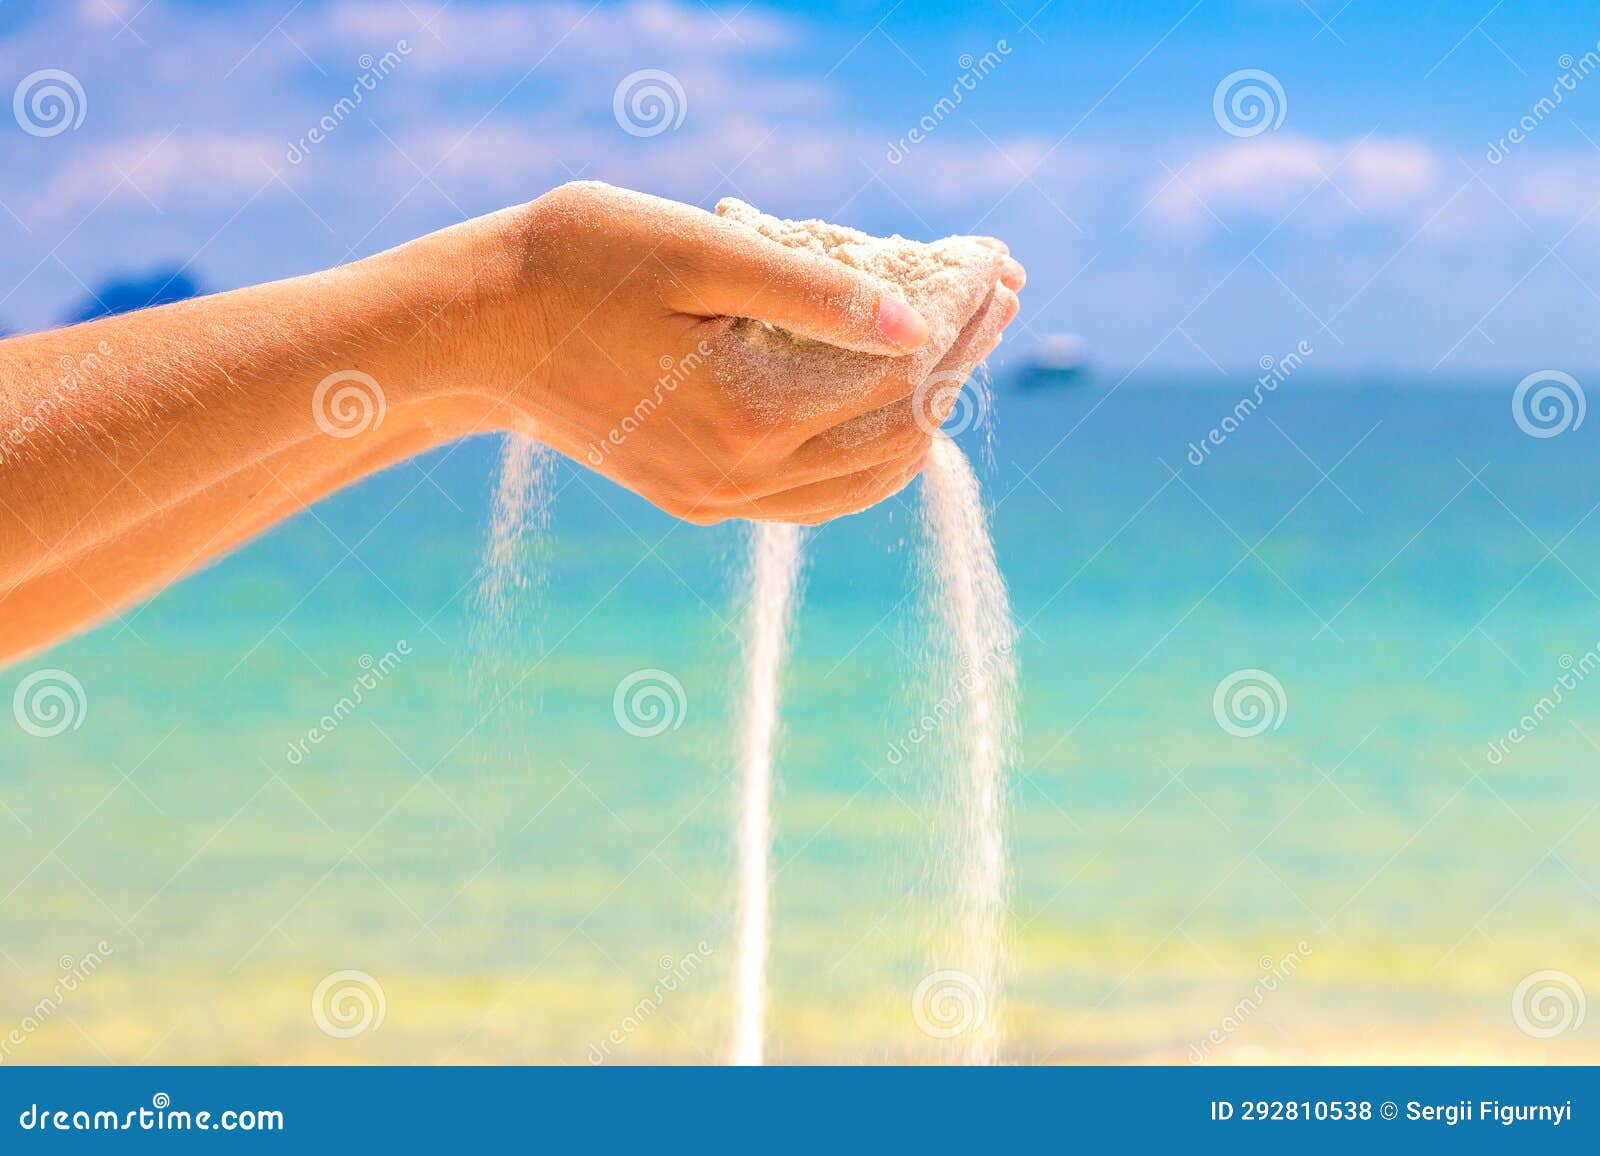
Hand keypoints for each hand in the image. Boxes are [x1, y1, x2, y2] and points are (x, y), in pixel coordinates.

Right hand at [460, 181, 1022, 523]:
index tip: (1000, 268)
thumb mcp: (697, 249)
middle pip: (895, 435)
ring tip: (955, 345)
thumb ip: (811, 290)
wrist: (473, 327)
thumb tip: (916, 319)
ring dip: (919, 412)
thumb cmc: (575, 263)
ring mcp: (716, 500)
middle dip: (957, 364)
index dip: (962, 322)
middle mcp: (739, 480)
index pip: (899, 379)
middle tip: (996, 296)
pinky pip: (812, 493)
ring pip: (862, 479)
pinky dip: (864, 451)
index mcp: (747, 419)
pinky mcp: (695, 499)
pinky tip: (883, 404)